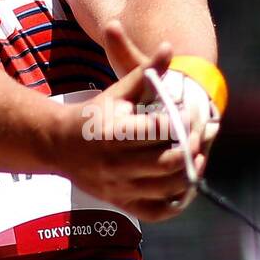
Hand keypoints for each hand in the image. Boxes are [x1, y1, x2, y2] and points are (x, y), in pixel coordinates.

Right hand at [47, 30, 203, 221]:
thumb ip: (146, 73)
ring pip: (167, 187)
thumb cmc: (93, 115)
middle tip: (201, 136)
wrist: (58, 145)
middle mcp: (115, 164)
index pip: (159, 129)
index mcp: (114, 134)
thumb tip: (170, 47)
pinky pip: (156, 211)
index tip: (191, 114)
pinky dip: (175, 203)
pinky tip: (185, 185)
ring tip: (197, 157)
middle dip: (190, 148)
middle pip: (168, 161)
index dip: (182, 121)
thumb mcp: (117, 93)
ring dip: (189, 173)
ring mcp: (119, 187)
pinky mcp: (121, 203)